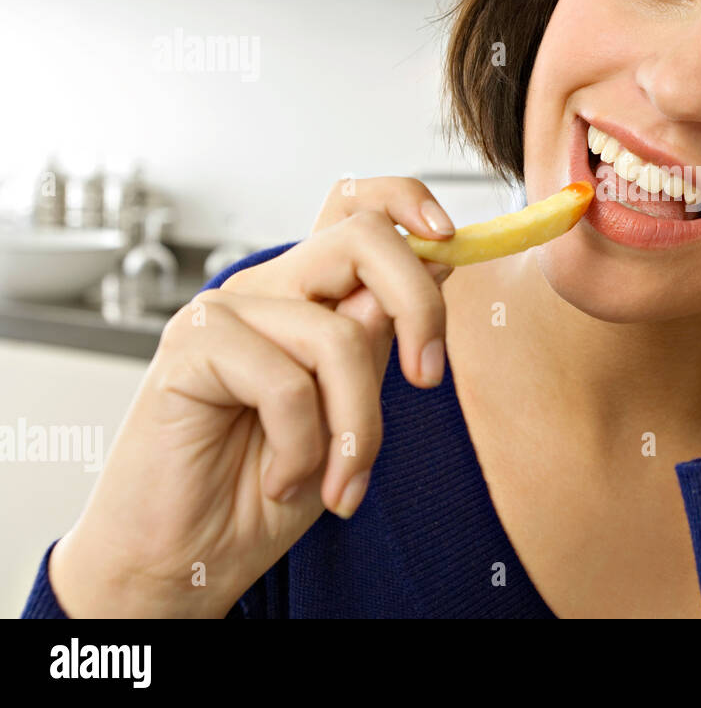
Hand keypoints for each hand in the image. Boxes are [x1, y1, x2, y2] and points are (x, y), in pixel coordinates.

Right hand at [48, 177, 454, 616]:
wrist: (189, 557)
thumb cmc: (266, 487)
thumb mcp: (349, 411)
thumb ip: (377, 342)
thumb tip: (432, 270)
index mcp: (311, 294)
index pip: (358, 208)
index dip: (409, 201)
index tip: (452, 241)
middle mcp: (270, 289)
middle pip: (364, 239)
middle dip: (419, 307)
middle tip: (427, 380)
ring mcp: (227, 311)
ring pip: (341, 336)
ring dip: (358, 427)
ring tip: (338, 481)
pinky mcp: (191, 345)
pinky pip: (287, 383)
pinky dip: (302, 447)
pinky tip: (279, 479)